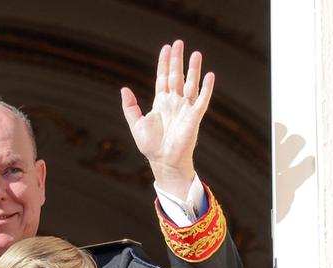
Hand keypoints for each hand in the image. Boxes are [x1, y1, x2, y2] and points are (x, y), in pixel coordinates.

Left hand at [121, 40, 213, 199]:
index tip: (166, 48)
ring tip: (195, 53)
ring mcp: (185, 108)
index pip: (163, 78)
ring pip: (190, 84)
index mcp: (161, 103)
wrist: (162, 161)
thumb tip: (124, 89)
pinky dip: (206, 88)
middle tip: (179, 43)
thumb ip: (130, 107)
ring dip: (193, 69)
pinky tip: (209, 75)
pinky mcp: (194, 117)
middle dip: (177, 60)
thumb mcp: (135, 123)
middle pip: (176, 76)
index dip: (164, 63)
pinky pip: (202, 99)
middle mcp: (174, 103)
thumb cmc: (150, 145)